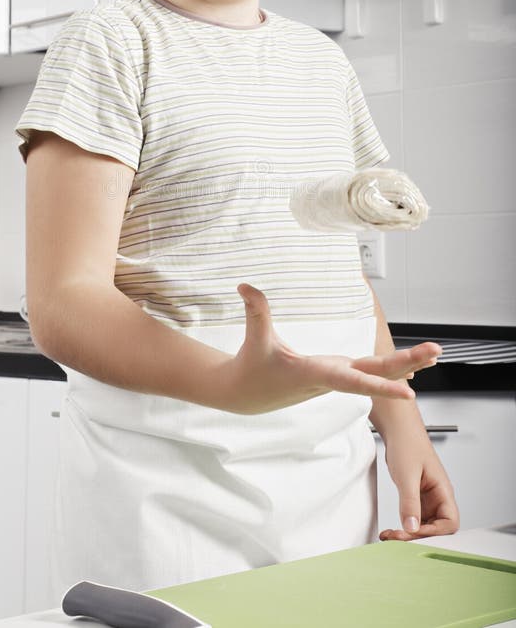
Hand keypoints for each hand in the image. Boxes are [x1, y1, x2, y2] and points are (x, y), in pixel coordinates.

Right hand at [220, 283, 442, 414]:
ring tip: (434, 353)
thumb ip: (255, 311)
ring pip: (377, 373)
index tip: (410, 394)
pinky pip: (370, 372)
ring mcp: (336, 376)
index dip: (381, 387)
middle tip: (435, 350)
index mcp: (315, 373)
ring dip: (406, 364)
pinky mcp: (336, 373)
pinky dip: (392, 368)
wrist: (246, 395)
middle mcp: (332, 377)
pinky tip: (413, 366)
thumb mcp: (255, 339)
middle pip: (376, 373)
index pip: (354, 382)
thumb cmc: (252, 368)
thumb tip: (245, 285)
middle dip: (407, 363)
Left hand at [379, 433, 459, 541]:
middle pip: (437, 529)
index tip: (414, 533)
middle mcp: (438, 497)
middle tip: (397, 539)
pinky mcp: (415, 498)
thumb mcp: (407, 475)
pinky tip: (392, 529)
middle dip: (418, 537)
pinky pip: (414, 518)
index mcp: (443, 491)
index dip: (435, 533)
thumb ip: (410, 502)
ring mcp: (427, 499)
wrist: (398, 430)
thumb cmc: (408, 444)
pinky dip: (404, 526)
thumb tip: (411, 528)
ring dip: (409, 534)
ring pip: (424, 526)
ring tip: (391, 536)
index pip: (450, 523)